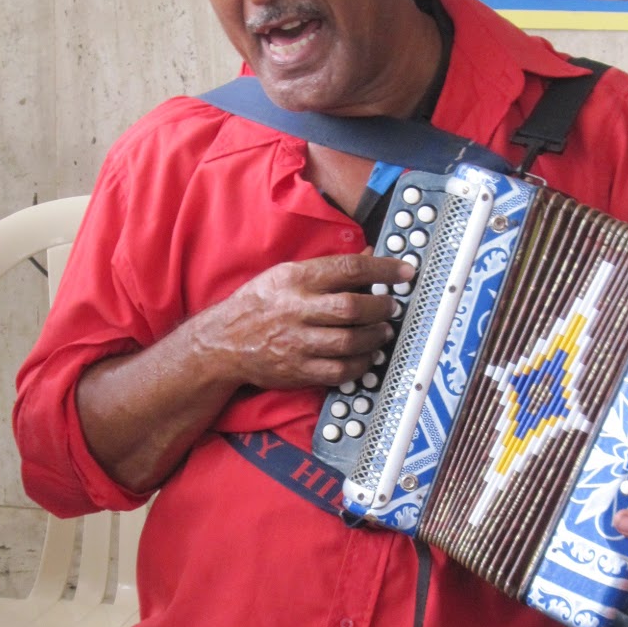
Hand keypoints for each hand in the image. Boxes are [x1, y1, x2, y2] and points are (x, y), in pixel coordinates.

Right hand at [201, 251, 414, 390]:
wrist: (223, 343)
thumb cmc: (258, 304)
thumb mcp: (286, 274)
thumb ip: (328, 268)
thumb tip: (368, 256)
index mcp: (295, 279)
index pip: (347, 269)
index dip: (382, 270)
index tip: (404, 272)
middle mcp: (296, 310)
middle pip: (351, 308)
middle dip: (381, 307)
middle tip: (392, 307)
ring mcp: (297, 343)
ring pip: (349, 341)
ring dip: (375, 337)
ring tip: (383, 332)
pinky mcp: (299, 370)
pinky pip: (340, 370)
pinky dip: (361, 364)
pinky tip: (367, 356)